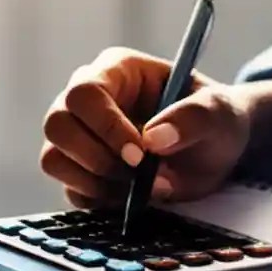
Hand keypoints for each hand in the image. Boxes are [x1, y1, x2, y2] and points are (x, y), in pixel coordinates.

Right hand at [39, 46, 251, 207]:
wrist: (216, 151)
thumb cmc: (216, 119)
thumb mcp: (219, 112)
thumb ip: (193, 118)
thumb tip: (154, 139)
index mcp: (116, 71)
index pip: (84, 93)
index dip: (105, 126)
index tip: (140, 155)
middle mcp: (87, 100)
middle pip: (57, 125)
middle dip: (96, 158)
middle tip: (138, 174)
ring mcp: (79, 135)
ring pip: (53, 158)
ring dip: (94, 181)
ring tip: (138, 187)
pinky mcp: (81, 170)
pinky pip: (69, 189)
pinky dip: (98, 199)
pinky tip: (131, 196)